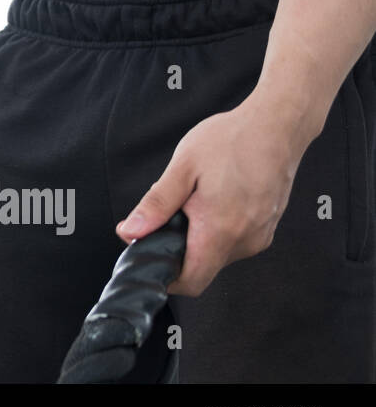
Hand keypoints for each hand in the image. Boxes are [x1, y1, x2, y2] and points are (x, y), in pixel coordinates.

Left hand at [116, 94, 308, 295]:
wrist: (276, 126)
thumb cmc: (230, 141)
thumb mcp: (183, 168)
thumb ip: (156, 204)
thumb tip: (130, 232)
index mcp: (220, 230)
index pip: (191, 281)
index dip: (166, 278)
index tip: (148, 258)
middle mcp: (245, 241)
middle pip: (202, 268)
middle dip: (179, 250)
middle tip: (168, 215)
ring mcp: (260, 236)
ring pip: (218, 254)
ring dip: (199, 238)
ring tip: (194, 200)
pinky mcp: (267, 228)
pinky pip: (234, 241)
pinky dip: (217, 230)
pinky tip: (213, 200)